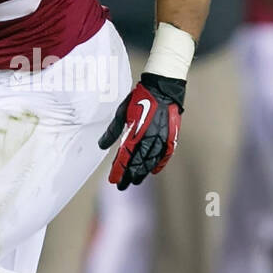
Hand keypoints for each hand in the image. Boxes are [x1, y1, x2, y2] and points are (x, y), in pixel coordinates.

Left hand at [99, 72, 184, 189]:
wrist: (163, 87)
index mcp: (135, 133)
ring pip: (151, 162)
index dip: (118, 171)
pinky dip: (159, 164)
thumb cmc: (140, 98)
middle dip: (129, 176)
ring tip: (136, 180)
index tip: (113, 180)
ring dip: (143, 173)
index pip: (124, 158)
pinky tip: (154, 171)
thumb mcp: (122, 113)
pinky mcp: (171, 137)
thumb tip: (102, 145)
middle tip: (123, 185)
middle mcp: (148, 139)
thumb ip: (113, 131)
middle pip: (137, 164)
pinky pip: (165, 155)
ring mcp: (161, 139)